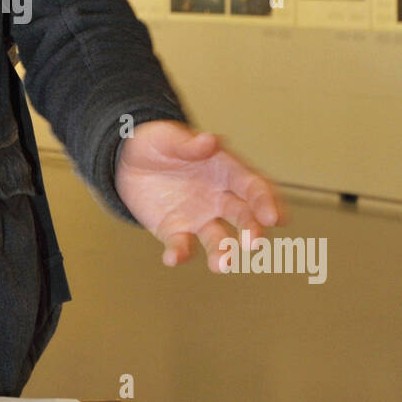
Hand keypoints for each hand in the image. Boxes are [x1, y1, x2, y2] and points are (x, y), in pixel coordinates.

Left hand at [115, 120, 285, 271]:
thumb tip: (210, 141)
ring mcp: (199, 217)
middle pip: (244, 216)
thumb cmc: (157, 143)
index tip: (273, 217)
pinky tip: (172, 258)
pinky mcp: (176, 231)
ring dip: (222, 252)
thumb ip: (188, 143)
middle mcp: (219, 198)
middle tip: (254, 243)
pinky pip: (181, 246)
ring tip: (221, 265)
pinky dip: (179, 253)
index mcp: (225, 170)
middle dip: (252, 230)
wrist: (127, 161)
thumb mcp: (168, 137)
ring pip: (218, 239)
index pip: (253, 186)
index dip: (265, 201)